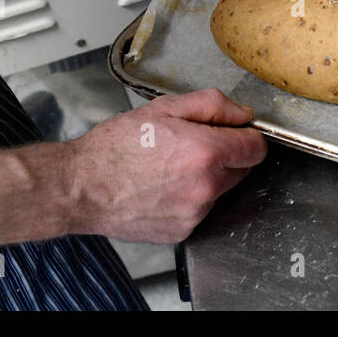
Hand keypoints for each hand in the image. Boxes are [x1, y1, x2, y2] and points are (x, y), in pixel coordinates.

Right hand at [64, 89, 268, 242]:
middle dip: (226, 156)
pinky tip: (162, 188)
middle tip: (190, 145)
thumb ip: (213, 105)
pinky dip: (188, 199)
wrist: (80, 187)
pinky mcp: (182, 231)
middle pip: (242, 170)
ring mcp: (195, 213)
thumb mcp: (165, 107)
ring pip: (220, 190)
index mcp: (207, 152)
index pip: (257, 148)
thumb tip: (244, 115)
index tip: (234, 133)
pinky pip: (200, 210)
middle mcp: (206, 187)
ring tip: (169, 168)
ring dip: (206, 178)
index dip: (247, 136)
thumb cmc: (116, 146)